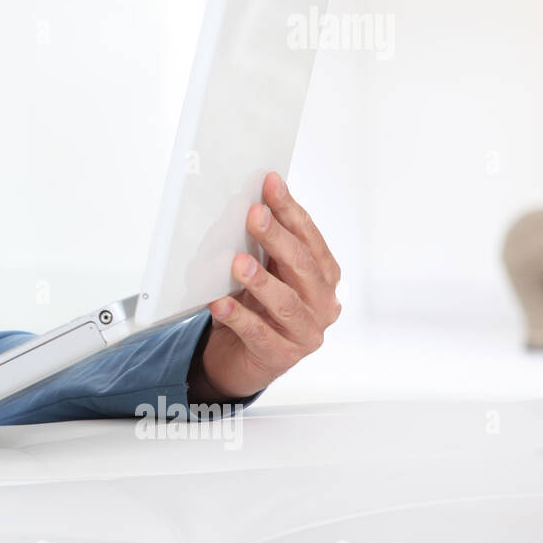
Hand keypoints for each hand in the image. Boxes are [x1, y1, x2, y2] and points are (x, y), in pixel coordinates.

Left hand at [190, 171, 341, 402]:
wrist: (238, 358)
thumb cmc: (254, 307)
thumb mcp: (262, 272)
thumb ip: (261, 245)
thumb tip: (247, 204)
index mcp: (323, 276)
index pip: (309, 238)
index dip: (290, 210)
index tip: (270, 184)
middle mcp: (323, 303)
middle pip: (302, 266)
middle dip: (278, 237)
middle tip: (254, 215)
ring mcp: (305, 333)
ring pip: (286, 303)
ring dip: (261, 281)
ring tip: (238, 263)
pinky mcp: (280, 357)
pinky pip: (258, 334)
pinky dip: (239, 317)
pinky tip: (220, 303)